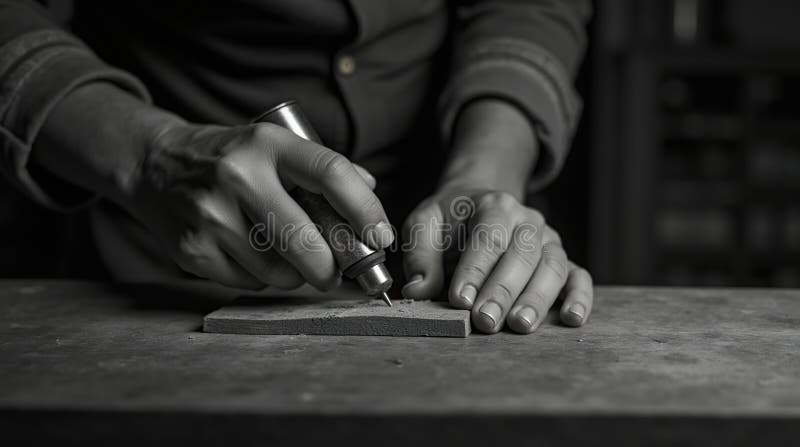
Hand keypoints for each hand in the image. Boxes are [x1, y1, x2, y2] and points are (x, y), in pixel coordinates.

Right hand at [33, 83, 391, 289]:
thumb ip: (323, 168)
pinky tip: (251, 255)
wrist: (153, 165)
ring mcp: (211, 215)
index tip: (381, 237)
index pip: (331, 174)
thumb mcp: (274, 145)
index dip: (366, 212)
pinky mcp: (191, 250)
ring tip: (286, 255)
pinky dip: (263, 279)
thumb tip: (370, 199)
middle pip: (307, 241)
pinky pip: (251, 283)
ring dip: (297, 275)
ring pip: (280, 272)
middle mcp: (238, 175)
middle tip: (337, 271)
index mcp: (268, 144)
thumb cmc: (229, 158)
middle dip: (333, 268)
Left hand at [401, 188, 592, 333]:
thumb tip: (417, 290)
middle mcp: (528, 222)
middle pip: (522, 256)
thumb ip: (420, 256)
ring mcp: (549, 242)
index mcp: (495, 206)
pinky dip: (580, 298)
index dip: (474, 271)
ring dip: (537, 299)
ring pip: (552, 268)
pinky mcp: (563, 262)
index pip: (488, 239)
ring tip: (519, 325)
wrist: (475, 206)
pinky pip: (579, 277)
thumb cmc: (449, 222)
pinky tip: (571, 319)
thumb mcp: (425, 225)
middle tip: (485, 321)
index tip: (460, 300)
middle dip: (503, 291)